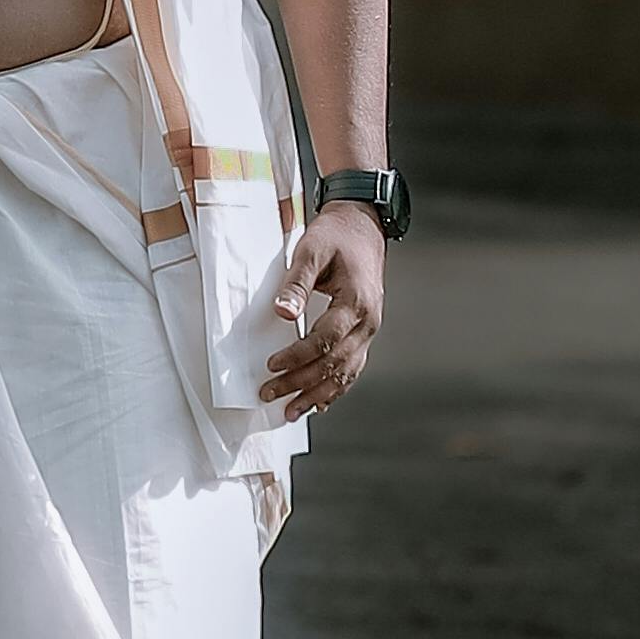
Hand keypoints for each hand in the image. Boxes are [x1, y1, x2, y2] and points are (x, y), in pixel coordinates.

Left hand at [262, 205, 382, 417]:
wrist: (363, 226)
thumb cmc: (336, 235)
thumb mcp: (312, 249)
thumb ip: (297, 283)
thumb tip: (281, 312)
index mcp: (357, 302)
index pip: (326, 339)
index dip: (297, 356)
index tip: (271, 366)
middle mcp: (368, 322)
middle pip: (335, 363)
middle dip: (301, 383)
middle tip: (270, 394)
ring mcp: (369, 329)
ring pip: (346, 372)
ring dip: (318, 394)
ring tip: (292, 411)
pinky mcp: (364, 332)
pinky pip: (352, 367)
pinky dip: (335, 387)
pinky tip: (319, 401)